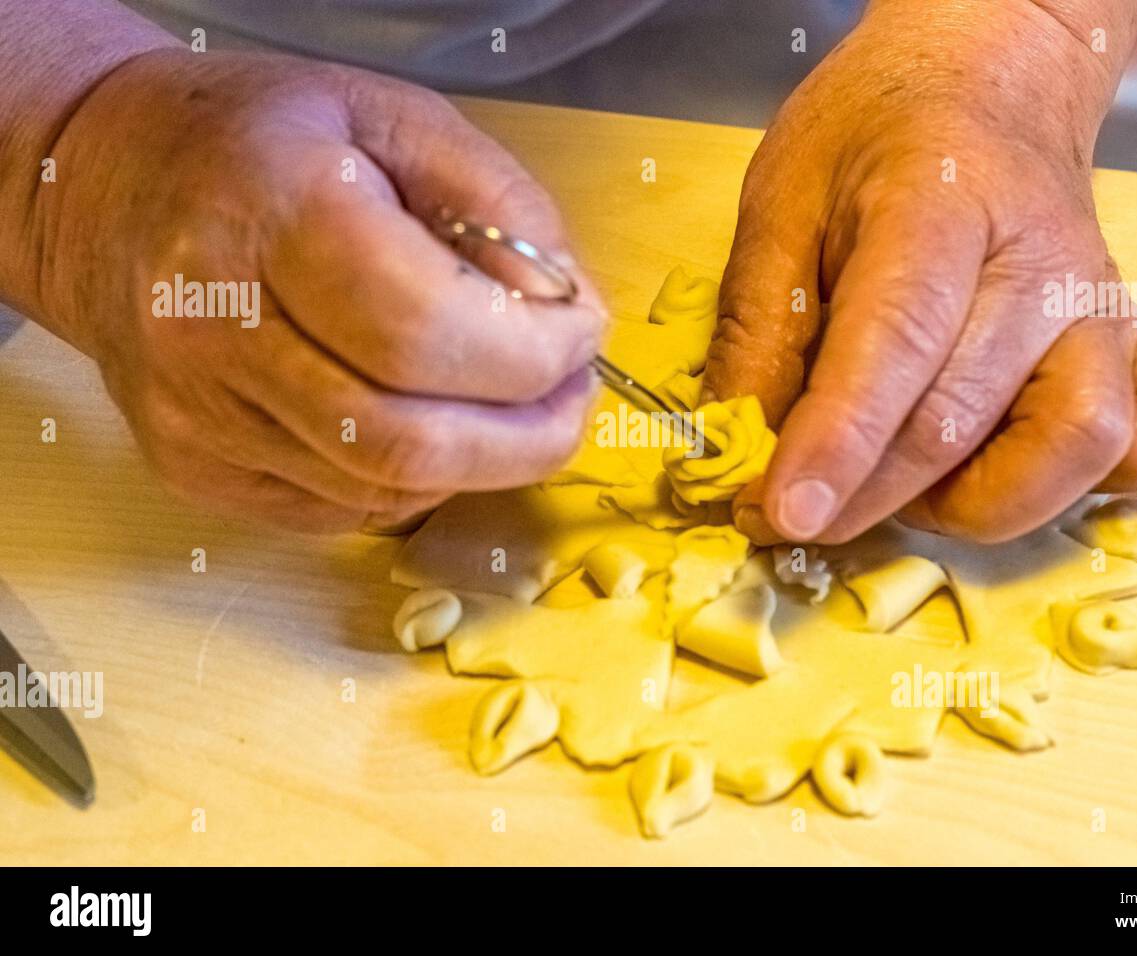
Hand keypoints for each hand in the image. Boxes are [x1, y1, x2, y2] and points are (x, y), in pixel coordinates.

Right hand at [31, 48, 603, 530]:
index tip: (581, 336)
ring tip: (510, 404)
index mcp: (267, 212)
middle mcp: (213, 324)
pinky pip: (342, 508)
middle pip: (407, 439)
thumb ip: (500, 207)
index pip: (423, 330)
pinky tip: (423, 419)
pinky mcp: (194, 466)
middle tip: (570, 400)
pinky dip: (413, 478)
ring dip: (480, 462)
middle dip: (527, 437)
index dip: (530, 354)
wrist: (108, 187)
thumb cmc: (264, 144)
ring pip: (381, 488)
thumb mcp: (397, 121)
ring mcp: (196, 411)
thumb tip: (566, 312)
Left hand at [706, 0, 1136, 543]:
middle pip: (963, 420)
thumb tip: (739, 447)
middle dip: (866, 496)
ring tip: (905, 484)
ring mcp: (1100, 307)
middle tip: (793, 510)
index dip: (838, 444)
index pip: (897, 341)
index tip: (781, 513)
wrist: (989, 84)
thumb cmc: (876, 141)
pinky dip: (1100, 482)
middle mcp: (1041, 264)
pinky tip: (1021, 471)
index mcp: (941, 205)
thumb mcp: (783, 203)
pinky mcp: (1135, 343)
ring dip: (977, 504)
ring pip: (1078, 448)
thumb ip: (759, 326)